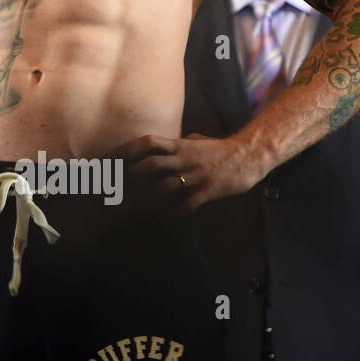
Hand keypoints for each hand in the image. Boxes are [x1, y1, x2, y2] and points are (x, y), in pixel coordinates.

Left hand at [111, 133, 263, 211]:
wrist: (249, 156)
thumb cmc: (220, 149)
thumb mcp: (196, 140)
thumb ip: (179, 142)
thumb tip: (166, 144)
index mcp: (179, 145)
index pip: (147, 142)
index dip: (126, 149)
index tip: (109, 158)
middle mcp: (184, 158)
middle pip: (150, 165)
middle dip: (130, 176)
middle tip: (113, 188)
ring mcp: (196, 174)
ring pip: (166, 185)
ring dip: (147, 197)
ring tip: (131, 207)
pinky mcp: (209, 190)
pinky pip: (188, 204)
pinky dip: (175, 213)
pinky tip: (164, 220)